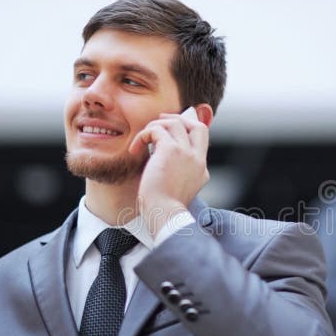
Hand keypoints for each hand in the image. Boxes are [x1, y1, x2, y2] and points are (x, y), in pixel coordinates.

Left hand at [129, 111, 209, 235]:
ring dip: (156, 127)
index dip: (186, 132)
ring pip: (175, 123)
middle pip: (197, 126)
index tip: (169, 135)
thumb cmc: (164, 210)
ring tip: (142, 140)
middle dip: (178, 120)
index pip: (201, 142)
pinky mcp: (171, 150)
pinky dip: (143, 135)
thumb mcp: (178, 192)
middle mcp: (197, 159)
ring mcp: (186, 153)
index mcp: (201, 170)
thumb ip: (177, 177)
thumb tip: (161, 167)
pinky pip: (156, 129)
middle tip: (159, 123)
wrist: (165, 215)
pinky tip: (135, 149)